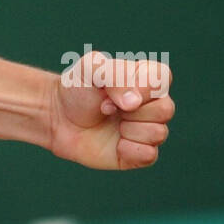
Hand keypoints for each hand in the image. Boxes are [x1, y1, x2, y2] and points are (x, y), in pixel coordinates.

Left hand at [48, 51, 173, 170]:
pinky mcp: (138, 154)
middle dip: (132, 110)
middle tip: (106, 107)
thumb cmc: (77, 89)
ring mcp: (146, 130)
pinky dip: (128, 149)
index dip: (141, 86)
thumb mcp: (90, 68)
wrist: (58, 118)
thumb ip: (115, 73)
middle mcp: (150, 104)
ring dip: (128, 128)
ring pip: (159, 133)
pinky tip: (114, 143)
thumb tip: (134, 102)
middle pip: (165, 109)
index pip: (163, 78)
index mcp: (145, 78)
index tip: (112, 89)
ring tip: (110, 122)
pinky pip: (149, 155)